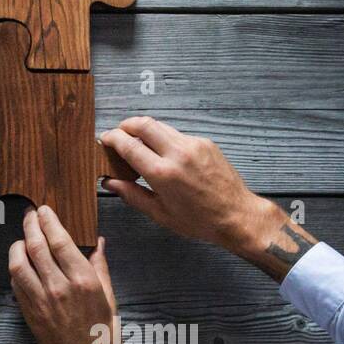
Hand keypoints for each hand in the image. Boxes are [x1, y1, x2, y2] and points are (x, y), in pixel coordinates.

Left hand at [9, 206, 120, 343]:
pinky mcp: (28, 311)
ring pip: (19, 263)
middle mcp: (59, 287)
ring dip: (18, 245)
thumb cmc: (103, 334)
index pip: (60, 240)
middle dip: (30, 225)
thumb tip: (99, 242)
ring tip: (22, 238)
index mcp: (84, 280)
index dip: (49, 221)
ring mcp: (40, 300)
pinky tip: (21, 263)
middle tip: (29, 215)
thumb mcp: (110, 298)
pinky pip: (16, 283)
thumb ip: (101, 267)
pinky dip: (15, 268)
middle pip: (36, 246)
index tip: (44, 210)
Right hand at [99, 117, 315, 279]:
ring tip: (141, 146)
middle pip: (143, 123)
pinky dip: (166, 140)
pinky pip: (178, 135)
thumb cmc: (200, 220)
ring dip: (146, 131)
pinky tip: (165, 155)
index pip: (128, 144)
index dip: (112, 138)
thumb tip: (110, 182)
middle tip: (119, 135)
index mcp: (162, 173)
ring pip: (161, 126)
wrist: (238, 216)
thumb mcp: (160, 213)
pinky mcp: (205, 143)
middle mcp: (177, 153)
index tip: (105, 139)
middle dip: (126, 125)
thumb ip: (132, 195)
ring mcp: (193, 145)